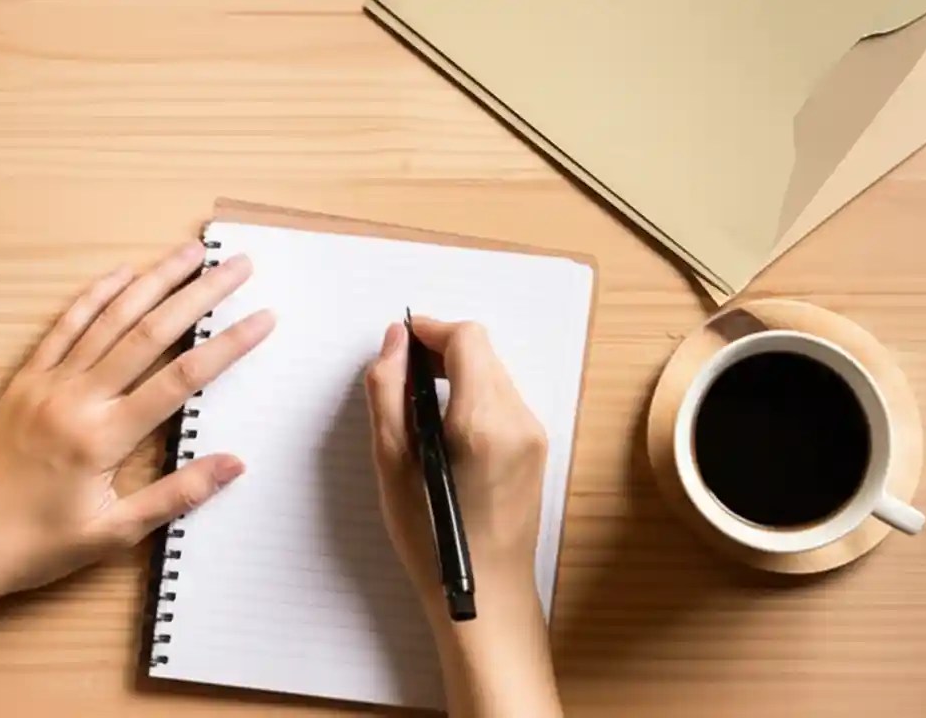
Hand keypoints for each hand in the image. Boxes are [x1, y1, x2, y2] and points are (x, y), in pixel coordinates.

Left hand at [0, 242, 274, 612]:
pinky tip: (122, 274)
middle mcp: (77, 398)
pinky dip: (94, 296)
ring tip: (191, 253)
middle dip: (199, 294)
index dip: (227, 344)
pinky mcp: (23, 382)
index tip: (262, 318)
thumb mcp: (113, 534)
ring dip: (153, 280)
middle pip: (151, 332)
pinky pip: (63, 327)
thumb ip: (176, 495)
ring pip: (109, 318)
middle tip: (235, 265)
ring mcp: (47, 384)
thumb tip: (233, 464)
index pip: (181, 379)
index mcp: (103, 437)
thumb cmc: (37, 546)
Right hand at [364, 317, 560, 717]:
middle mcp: (518, 421)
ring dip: (458, 373)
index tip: (400, 343)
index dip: (431, 330)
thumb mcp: (392, 464)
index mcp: (483, 422)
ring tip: (420, 406)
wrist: (485, 594)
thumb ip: (388, 393)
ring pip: (494, 374)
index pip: (467, 339)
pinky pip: (504, 400)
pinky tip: (447, 429)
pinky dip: (474, 397)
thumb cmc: (432, 539)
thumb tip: (394, 342)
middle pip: (483, 353)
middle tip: (402, 376)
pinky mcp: (537, 449)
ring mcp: (534, 435)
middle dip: (442, 351)